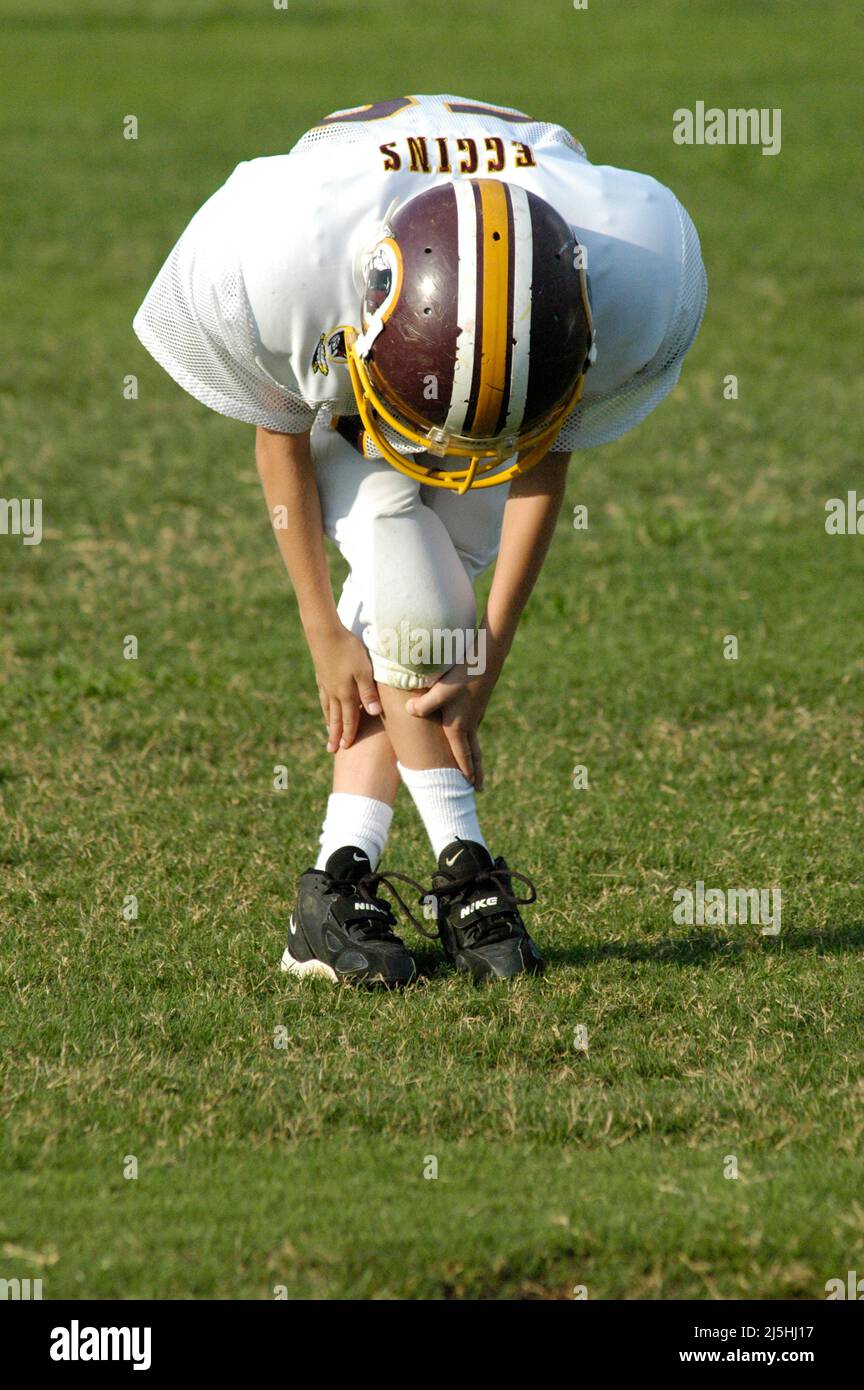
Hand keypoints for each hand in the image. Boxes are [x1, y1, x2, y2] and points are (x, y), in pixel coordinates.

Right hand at [308, 626, 380, 751]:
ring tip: (328, 732)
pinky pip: (323, 697)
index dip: (349, 734)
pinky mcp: (321, 675)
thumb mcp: (364, 671)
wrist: (325, 633)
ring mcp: (326, 684)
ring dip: (328, 722)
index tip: (346, 748)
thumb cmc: (349, 650)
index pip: (349, 719)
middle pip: (335, 718)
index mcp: (346, 694)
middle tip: (331, 749)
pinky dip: (324, 707)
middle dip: (335, 735)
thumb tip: (374, 714)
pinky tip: (325, 706)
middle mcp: (334, 693)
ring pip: (327, 708)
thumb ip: (369, 692)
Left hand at [405, 663, 494, 789]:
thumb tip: (408, 711)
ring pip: (474, 741)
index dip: (466, 772)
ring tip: (474, 768)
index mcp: (459, 725)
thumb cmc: (462, 674)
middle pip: (474, 754)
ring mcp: (475, 714)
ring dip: (474, 756)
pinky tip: (466, 736)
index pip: (462, 755)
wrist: (487, 658)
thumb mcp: (441, 690)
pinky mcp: (476, 704)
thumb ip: (424, 704)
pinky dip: (471, 739)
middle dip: (477, 772)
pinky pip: (473, 728)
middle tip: (479, 789)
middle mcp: (469, 723)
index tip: (470, 787)